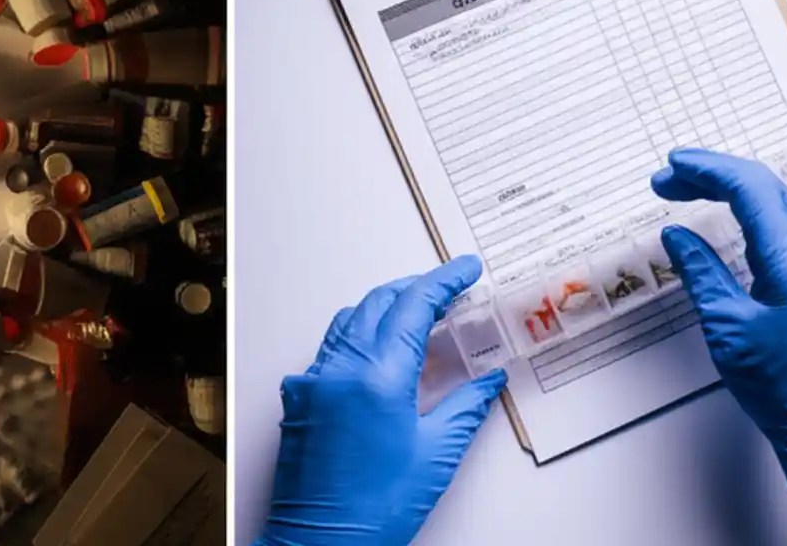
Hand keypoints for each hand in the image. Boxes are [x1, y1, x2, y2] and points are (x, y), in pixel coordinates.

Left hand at [256, 256, 506, 545]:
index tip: (464, 269)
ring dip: (384, 309)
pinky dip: (358, 338)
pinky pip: (330, 349)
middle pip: (378, 303)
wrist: (320, 542)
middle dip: (414, 289)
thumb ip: (465, 406)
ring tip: (417, 317)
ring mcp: (313, 381)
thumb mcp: (436, 455)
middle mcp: (339, 368)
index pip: (414, 305)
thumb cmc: (374, 508)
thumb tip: (488, 380)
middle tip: (447, 290)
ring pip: (349, 321)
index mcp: (377, 376)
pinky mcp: (298, 399)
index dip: (443, 281)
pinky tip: (379, 355)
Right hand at [652, 148, 786, 528]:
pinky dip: (743, 206)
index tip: (673, 165)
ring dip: (726, 187)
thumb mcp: (726, 324)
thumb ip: (700, 270)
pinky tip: (720, 214)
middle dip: (710, 173)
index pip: (749, 188)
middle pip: (761, 185)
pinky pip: (778, 220)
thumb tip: (676, 235)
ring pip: (771, 198)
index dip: (706, 170)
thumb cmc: (782, 382)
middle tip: (666, 179)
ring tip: (683, 189)